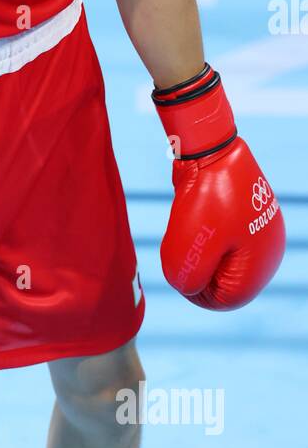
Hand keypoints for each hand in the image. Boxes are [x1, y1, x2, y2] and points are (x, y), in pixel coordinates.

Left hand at [153, 64, 284, 308]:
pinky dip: (203, 233)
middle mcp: (267, 247)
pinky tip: (195, 214)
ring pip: (221, 258)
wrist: (209, 147)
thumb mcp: (187, 248)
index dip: (198, 294)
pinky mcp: (245, 214)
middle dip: (200, 270)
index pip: (229, 299)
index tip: (180, 274)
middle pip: (227, 280)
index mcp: (262, 260)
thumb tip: (189, 288)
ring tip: (189, 227)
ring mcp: (258, 229)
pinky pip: (221, 237)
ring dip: (200, 250)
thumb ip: (188, 279)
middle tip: (182, 247)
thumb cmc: (203, 198)